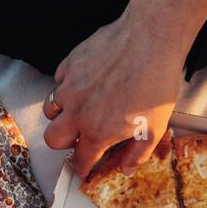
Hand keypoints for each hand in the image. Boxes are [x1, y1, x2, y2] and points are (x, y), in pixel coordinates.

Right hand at [43, 13, 184, 178]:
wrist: (150, 38)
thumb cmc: (156, 83)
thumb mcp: (155, 128)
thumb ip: (138, 154)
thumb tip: (126, 169)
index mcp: (97, 132)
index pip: (80, 160)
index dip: (82, 168)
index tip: (84, 168)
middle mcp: (77, 112)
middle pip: (52, 139)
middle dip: (63, 144)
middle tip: (78, 138)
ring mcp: (70, 86)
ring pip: (50, 109)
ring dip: (61, 115)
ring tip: (78, 110)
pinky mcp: (70, 63)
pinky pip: (59, 81)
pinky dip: (67, 86)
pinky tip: (84, 84)